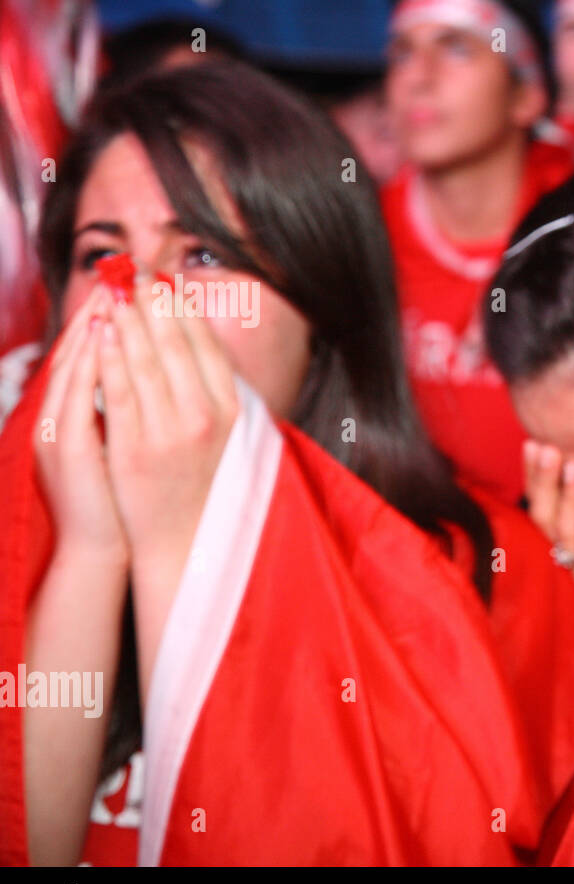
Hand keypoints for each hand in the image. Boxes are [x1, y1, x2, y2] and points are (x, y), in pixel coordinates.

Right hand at [32, 284, 127, 564]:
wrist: (98, 545)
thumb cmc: (115, 495)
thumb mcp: (116, 441)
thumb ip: (122, 405)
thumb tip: (144, 369)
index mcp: (69, 413)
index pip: (87, 354)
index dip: (104, 318)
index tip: (125, 287)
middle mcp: (58, 415)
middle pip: (78, 351)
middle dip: (101, 311)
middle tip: (121, 276)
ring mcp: (58, 429)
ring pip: (73, 365)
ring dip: (92, 326)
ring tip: (113, 293)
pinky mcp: (68, 447)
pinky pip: (77, 395)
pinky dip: (89, 364)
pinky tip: (103, 339)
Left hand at [98, 273, 238, 567]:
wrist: (184, 543)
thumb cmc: (207, 489)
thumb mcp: (230, 440)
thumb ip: (221, 397)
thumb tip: (207, 349)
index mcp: (233, 413)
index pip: (207, 347)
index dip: (185, 310)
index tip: (166, 282)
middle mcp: (205, 419)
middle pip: (177, 346)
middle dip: (154, 304)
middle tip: (135, 273)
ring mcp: (169, 434)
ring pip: (147, 363)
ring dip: (129, 321)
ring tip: (115, 291)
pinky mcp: (133, 450)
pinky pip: (119, 394)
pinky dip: (110, 358)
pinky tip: (100, 333)